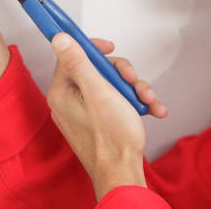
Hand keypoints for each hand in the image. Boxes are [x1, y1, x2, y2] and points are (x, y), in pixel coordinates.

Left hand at [47, 33, 167, 200]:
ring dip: (134, 89)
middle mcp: (71, 101)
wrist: (123, 172)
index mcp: (63, 93)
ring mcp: (86, 112)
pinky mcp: (100, 121)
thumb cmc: (111, 138)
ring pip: (111, 84)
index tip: (110, 48)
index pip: (71, 56)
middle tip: (134, 82)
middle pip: (97, 69)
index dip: (93, 49)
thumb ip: (79, 62)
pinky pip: (117, 101)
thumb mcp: (98, 91)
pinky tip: (151, 110)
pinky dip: (135, 103)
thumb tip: (59, 38)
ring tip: (147, 101)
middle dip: (122, 74)